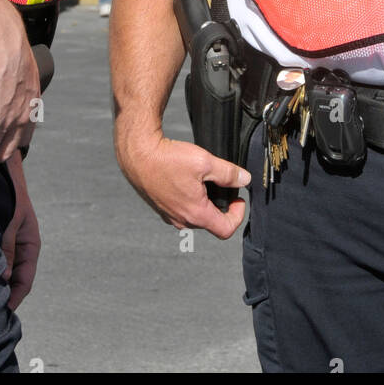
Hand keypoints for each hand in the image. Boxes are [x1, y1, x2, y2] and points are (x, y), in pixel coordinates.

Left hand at [2, 151, 40, 309]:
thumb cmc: (8, 191)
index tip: (0, 312)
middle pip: (11, 279)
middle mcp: (17, 246)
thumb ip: (5, 248)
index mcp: (29, 243)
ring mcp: (4, 241)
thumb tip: (3, 280)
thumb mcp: (10, 219)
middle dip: (0, 294)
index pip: (25, 280)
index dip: (14, 298)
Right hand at [116, 131, 249, 239]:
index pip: (225, 230)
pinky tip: (185, 178)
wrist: (138, 154)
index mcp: (196, 214)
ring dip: (204, 201)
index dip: (237, 215)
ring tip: (202, 179)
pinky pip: (181, 209)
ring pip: (195, 215)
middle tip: (222, 184)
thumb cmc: (168, 159)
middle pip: (210, 222)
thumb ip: (228, 173)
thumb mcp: (205, 162)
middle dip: (220, 205)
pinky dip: (189, 198)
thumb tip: (245, 179)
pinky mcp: (160, 207)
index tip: (237, 198)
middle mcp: (182, 220)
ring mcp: (169, 215)